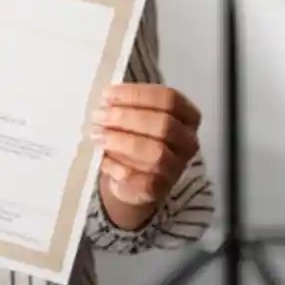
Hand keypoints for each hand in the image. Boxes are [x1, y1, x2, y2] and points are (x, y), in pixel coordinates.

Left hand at [91, 83, 200, 219]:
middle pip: (164, 124)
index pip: (169, 99)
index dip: (136, 94)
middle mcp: (187, 142)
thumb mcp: (134, 114)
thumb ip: (125, 104)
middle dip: (126, 118)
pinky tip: (102, 158)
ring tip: (96, 135)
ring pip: (156, 153)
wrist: (131, 177)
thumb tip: (105, 99)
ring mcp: (176, 168)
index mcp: (187, 116)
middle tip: (98, 116)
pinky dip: (115, 165)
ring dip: (120, 141)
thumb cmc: (135, 135)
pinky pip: (139, 177)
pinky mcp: (158, 189)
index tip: (107, 94)